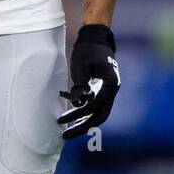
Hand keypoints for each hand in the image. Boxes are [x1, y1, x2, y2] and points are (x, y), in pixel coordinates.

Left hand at [57, 23, 119, 139]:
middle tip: (65, 136)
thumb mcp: (81, 65)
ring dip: (83, 122)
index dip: (77, 116)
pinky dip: (84, 113)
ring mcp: (109, 91)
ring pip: (98, 113)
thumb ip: (80, 84)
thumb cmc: (87, 49)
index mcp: (111, 84)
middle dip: (82, 127)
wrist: (96, 37)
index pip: (94, 107)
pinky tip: (71, 115)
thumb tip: (77, 102)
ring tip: (67, 130)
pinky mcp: (103, 89)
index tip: (61, 121)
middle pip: (99, 116)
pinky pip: (95, 106)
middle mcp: (113, 90)